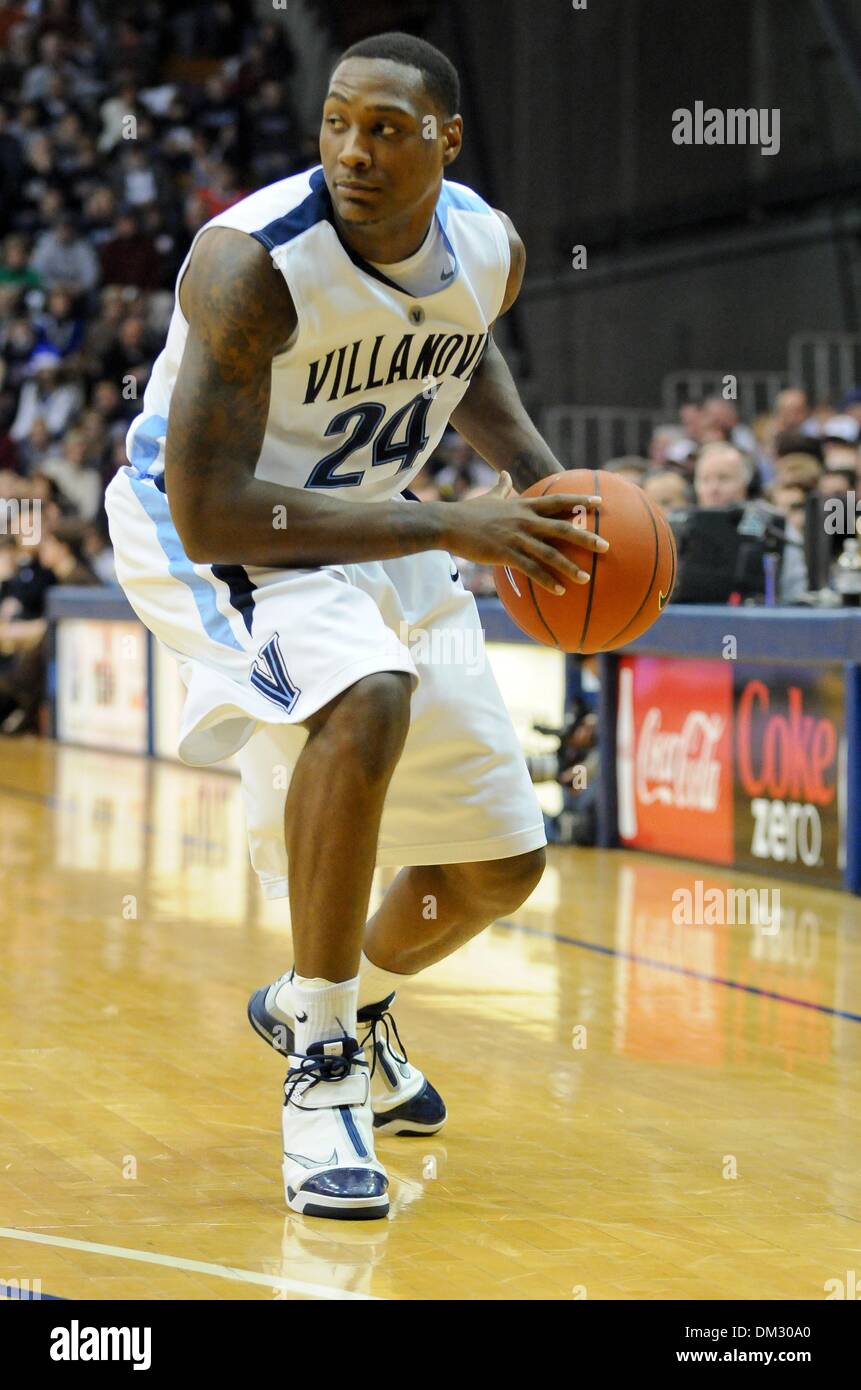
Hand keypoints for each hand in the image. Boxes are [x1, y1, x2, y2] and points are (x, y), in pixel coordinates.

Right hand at [442, 471, 607, 593]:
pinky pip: (531, 569)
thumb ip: (501, 487)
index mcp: (524, 506)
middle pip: (562, 527)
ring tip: (587, 578)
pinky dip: (547, 580)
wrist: (447, 524)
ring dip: (570, 566)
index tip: (600, 502)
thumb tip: (504, 473)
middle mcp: (525, 520)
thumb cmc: (468, 512)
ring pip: (549, 553)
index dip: (580, 500)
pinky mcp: (505, 554)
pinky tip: (560, 591)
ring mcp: (516, 538)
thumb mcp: (489, 497)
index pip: (558, 500)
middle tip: (606, 546)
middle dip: (586, 537)